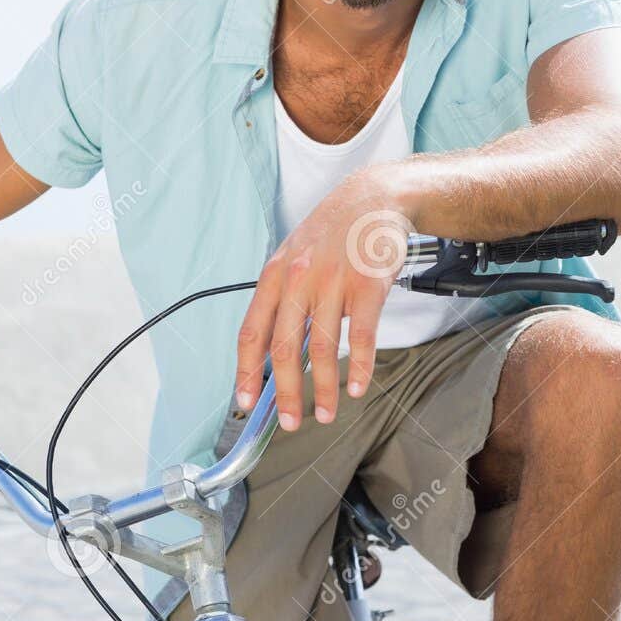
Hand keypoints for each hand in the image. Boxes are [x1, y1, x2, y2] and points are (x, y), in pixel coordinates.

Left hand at [236, 164, 411, 430]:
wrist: (374, 198)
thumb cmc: (331, 234)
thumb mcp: (294, 257)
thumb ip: (283, 300)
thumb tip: (275, 355)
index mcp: (274, 276)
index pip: (252, 332)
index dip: (246, 371)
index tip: (246, 402)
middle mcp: (298, 279)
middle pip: (284, 347)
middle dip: (285, 393)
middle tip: (291, 423)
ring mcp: (333, 282)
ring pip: (322, 347)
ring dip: (323, 388)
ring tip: (327, 414)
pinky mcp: (368, 285)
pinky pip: (362, 335)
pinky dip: (360, 366)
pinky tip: (358, 387)